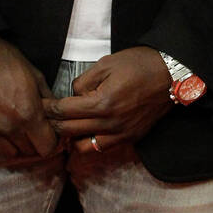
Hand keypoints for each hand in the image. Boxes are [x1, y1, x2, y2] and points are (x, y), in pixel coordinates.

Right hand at [0, 35, 57, 157]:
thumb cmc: (4, 60)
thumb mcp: (35, 75)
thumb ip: (48, 100)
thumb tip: (56, 116)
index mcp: (28, 112)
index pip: (46, 147)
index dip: (50, 142)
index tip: (48, 134)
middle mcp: (9, 126)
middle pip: (28, 152)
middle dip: (34, 142)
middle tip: (32, 128)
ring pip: (8, 153)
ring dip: (15, 144)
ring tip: (14, 128)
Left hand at [42, 46, 172, 154]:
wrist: (171, 75)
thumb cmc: (139, 65)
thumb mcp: (106, 64)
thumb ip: (83, 82)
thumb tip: (73, 96)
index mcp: (102, 103)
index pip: (64, 112)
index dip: (48, 108)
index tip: (41, 105)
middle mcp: (110, 124)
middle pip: (69, 131)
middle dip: (53, 124)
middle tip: (46, 117)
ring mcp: (120, 134)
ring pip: (82, 147)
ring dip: (71, 138)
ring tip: (68, 126)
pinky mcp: (130, 138)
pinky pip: (101, 148)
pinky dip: (89, 143)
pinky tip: (86, 131)